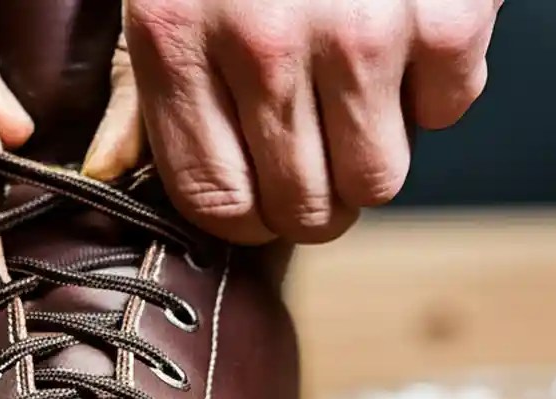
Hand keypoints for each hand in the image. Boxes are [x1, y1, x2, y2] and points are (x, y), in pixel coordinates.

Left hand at [86, 0, 500, 243]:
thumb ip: (138, 85)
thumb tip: (110, 171)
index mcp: (176, 35)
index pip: (214, 199)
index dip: (246, 221)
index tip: (263, 206)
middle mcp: (262, 41)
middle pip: (300, 207)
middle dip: (312, 202)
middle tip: (319, 162)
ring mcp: (358, 31)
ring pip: (376, 181)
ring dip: (371, 152)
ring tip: (358, 97)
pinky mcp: (445, 17)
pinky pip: (445, 111)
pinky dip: (432, 84)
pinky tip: (405, 34)